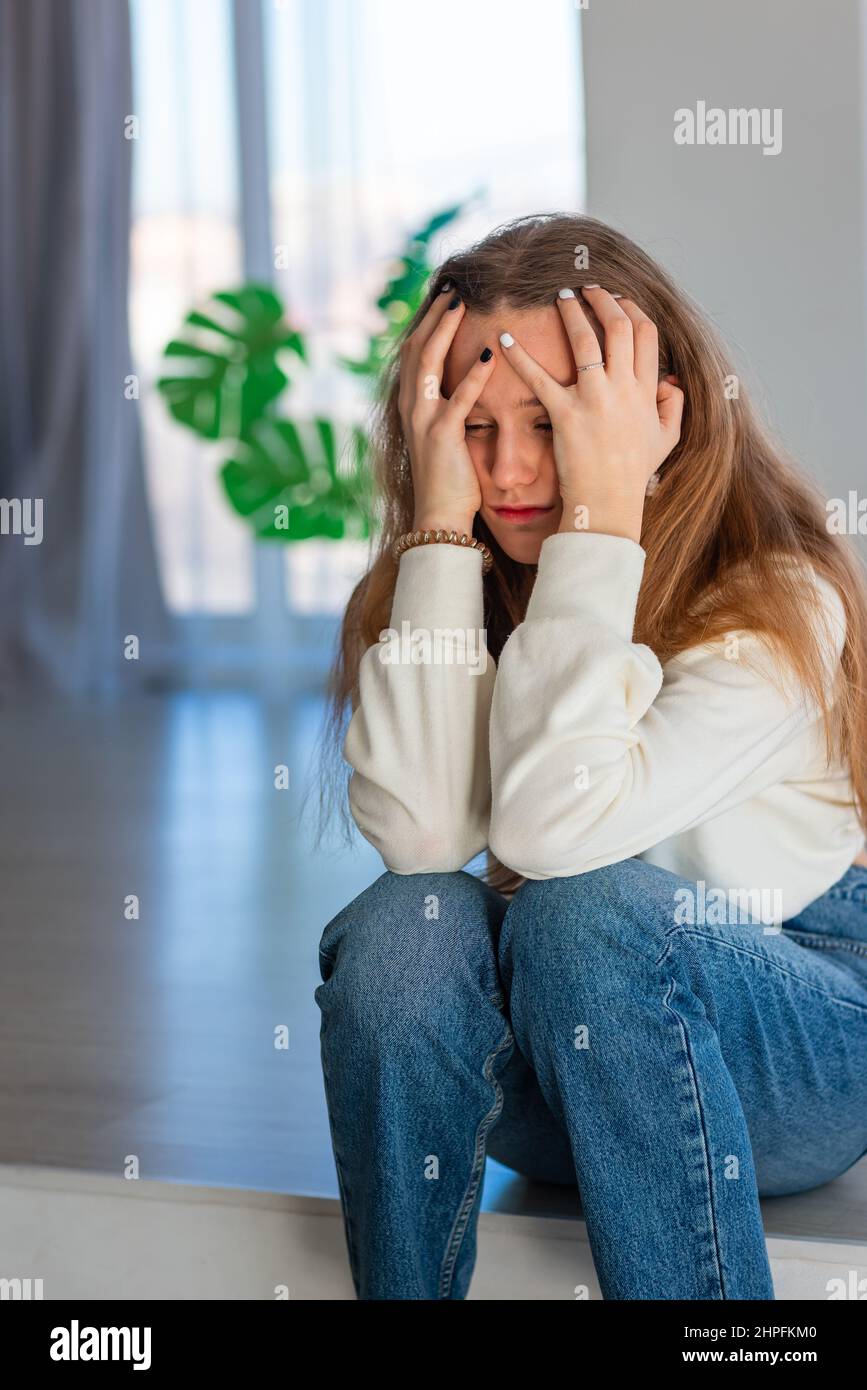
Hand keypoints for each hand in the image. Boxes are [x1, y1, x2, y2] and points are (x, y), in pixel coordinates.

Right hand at [398, 287, 496, 533]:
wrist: (438, 518)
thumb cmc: (450, 482)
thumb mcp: (445, 440)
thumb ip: (450, 411)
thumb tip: (467, 389)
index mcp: (412, 407)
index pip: (416, 354)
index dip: (429, 323)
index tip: (447, 299)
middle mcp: (412, 409)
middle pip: (417, 348)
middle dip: (435, 316)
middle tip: (454, 288)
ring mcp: (424, 421)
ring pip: (429, 363)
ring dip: (446, 330)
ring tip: (463, 304)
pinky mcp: (443, 437)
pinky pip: (458, 398)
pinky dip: (474, 375)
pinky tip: (490, 354)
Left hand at [498, 287, 683, 542]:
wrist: (609, 506)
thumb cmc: (632, 476)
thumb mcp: (665, 441)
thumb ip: (672, 407)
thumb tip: (672, 382)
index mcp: (647, 391)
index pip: (645, 334)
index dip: (631, 309)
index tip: (618, 298)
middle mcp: (624, 389)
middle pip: (618, 326)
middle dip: (602, 299)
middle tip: (585, 287)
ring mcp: (595, 400)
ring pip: (586, 340)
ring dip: (571, 312)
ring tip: (559, 296)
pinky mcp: (566, 415)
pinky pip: (540, 378)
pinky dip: (520, 356)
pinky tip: (504, 339)